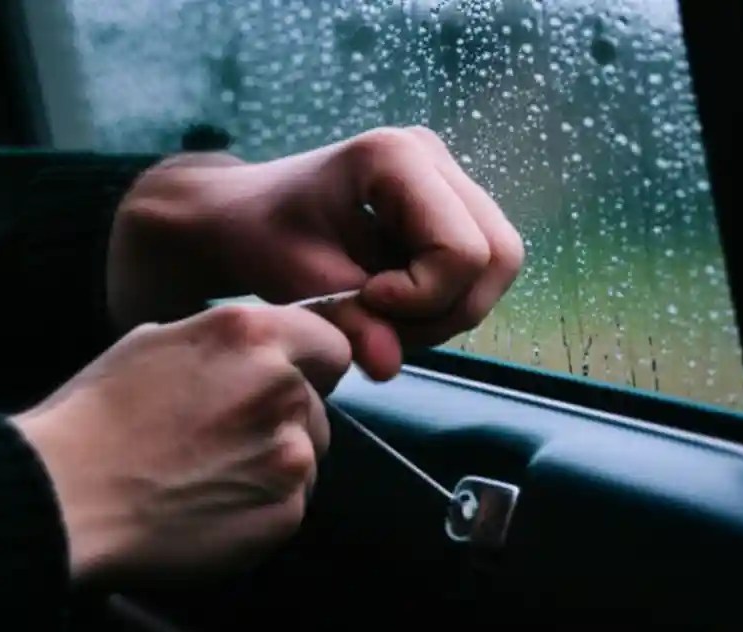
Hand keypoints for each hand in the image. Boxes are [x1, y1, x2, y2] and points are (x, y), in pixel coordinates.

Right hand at [9, 304, 350, 587]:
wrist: (66, 498)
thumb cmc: (95, 419)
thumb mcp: (156, 342)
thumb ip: (225, 345)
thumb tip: (257, 355)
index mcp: (252, 336)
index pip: (330, 345)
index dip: (309, 367)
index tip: (287, 383)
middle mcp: (282, 389)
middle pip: (316, 408)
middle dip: (281, 421)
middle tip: (221, 439)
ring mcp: (289, 455)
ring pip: (306, 458)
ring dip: (272, 466)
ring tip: (206, 476)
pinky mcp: (284, 512)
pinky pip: (289, 505)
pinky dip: (259, 509)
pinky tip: (207, 507)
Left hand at [107, 126, 524, 381]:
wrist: (243, 215)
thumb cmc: (260, 235)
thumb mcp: (296, 281)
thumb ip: (347, 320)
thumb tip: (388, 365)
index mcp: (397, 156)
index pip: (462, 250)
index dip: (420, 295)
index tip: (363, 299)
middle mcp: (435, 155)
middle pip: (498, 255)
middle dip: (443, 308)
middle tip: (380, 321)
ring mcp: (449, 176)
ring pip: (499, 264)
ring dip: (447, 309)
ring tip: (384, 314)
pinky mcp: (452, 202)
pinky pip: (481, 266)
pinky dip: (444, 299)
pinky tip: (394, 300)